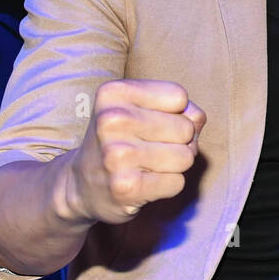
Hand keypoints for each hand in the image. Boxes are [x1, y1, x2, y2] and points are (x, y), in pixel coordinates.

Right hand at [64, 79, 205, 225]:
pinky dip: (167, 186)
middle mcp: (112, 120)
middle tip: (149, 148)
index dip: (175, 113)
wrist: (81, 186)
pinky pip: (177, 183)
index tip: (151, 124)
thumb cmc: (122, 141)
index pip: (179, 96)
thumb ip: (180, 107)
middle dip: (178, 141)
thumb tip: (197, 120)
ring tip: (147, 165)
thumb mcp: (141, 110)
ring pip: (186, 157)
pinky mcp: (125, 187)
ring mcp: (116, 155)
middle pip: (186, 128)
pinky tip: (144, 183)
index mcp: (114, 93)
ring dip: (175, 165)